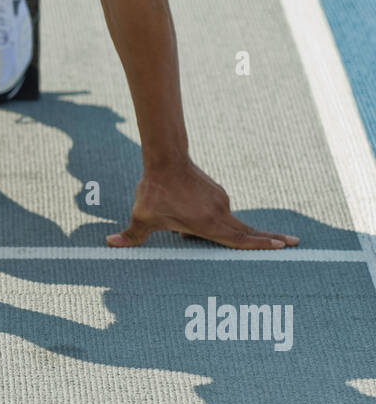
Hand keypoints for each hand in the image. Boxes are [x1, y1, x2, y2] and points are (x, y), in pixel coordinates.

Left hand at [107, 160, 298, 249]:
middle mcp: (221, 212)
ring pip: (226, 222)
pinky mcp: (217, 192)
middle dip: (271, 238)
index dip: (262, 245)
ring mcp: (221, 201)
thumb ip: (131, 236)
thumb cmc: (155, 191)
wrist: (165, 158)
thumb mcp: (141, 217)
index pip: (241, 240)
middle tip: (294, 243)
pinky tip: (189, 213)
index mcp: (209, 224)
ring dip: (222, 231)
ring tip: (204, 222)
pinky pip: (218, 212)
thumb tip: (109, 246)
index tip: (284, 245)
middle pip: (248, 231)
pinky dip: (213, 220)